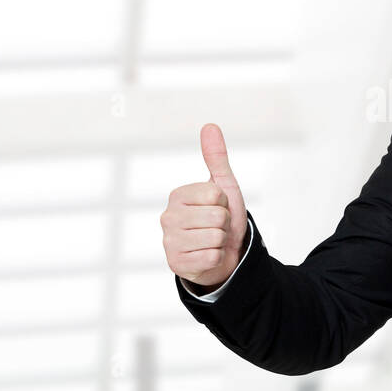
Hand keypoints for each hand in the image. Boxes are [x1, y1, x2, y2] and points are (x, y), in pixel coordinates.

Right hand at [161, 123, 248, 288]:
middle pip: (217, 217)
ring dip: (221, 241)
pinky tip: (207, 256)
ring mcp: (169, 242)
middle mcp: (167, 217)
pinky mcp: (175, 264)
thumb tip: (210, 126)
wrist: (222, 253)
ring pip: (215, 237)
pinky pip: (211, 257)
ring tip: (212, 241)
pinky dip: (216, 258)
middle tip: (216, 227)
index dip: (224, 203)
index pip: (215, 195)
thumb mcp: (223, 186)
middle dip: (224, 223)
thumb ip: (216, 158)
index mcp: (177, 196)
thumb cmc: (221, 218)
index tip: (218, 208)